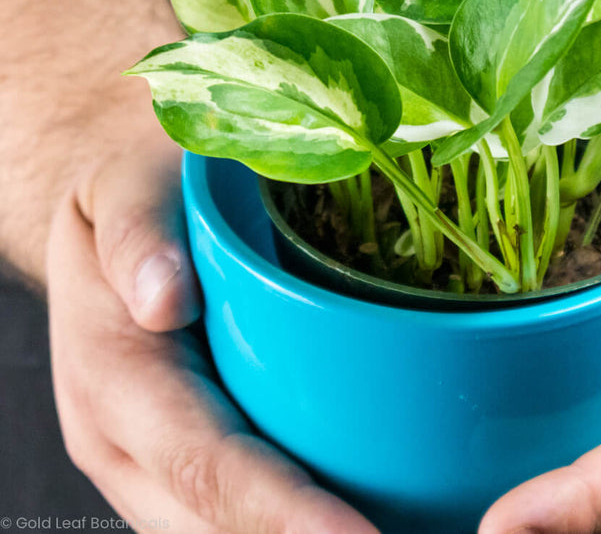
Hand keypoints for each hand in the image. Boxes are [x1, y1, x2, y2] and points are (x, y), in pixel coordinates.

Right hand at [47, 131, 376, 533]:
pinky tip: (359, 518)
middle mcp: (124, 442)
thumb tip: (163, 300)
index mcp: (113, 377)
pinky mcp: (184, 457)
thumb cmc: (135, 193)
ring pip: (220, 530)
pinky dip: (290, 522)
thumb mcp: (128, 187)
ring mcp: (152, 459)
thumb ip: (138, 236)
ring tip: (399, 528)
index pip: (203, 463)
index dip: (281, 510)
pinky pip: (228, 509)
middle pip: (217, 522)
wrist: (116, 218)